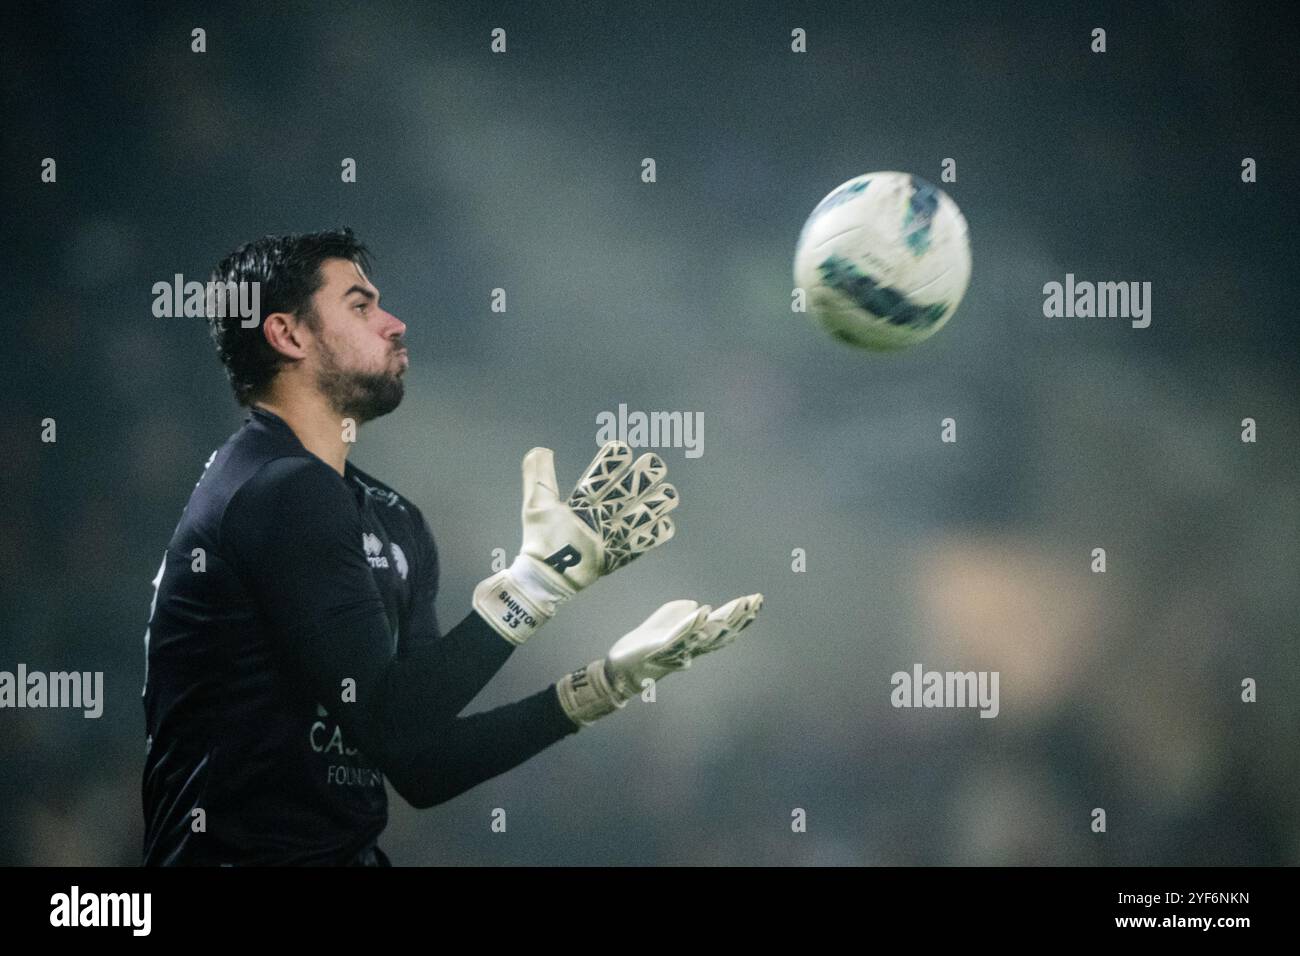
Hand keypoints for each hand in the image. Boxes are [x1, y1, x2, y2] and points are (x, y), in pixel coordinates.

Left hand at [473, 441, 678, 643]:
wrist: (545, 575)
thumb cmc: (540, 539)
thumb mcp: (537, 504)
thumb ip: (538, 476)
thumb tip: (541, 448)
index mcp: (583, 503)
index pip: (600, 480)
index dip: (611, 464)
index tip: (622, 448)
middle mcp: (600, 517)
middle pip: (625, 495)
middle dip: (640, 479)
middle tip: (655, 463)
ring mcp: (610, 536)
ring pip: (637, 517)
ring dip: (654, 505)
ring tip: (670, 493)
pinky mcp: (615, 556)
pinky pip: (639, 546)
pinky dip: (653, 537)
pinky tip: (667, 525)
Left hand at [556, 593, 763, 725]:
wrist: (621, 668)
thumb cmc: (643, 646)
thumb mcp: (661, 622)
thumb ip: (680, 612)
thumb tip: (698, 605)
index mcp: (693, 640)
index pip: (723, 626)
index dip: (740, 614)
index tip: (756, 600)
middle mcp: (691, 646)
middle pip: (722, 629)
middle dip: (739, 615)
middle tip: (757, 600)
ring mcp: (678, 648)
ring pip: (707, 632)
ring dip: (725, 618)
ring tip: (741, 603)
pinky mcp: (662, 647)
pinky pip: (680, 635)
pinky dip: (692, 624)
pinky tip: (703, 612)